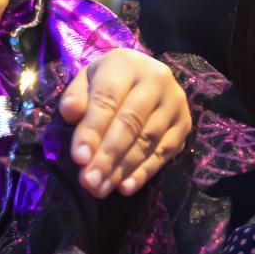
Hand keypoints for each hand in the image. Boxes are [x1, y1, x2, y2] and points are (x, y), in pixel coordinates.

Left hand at [60, 49, 192, 198]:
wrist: (144, 74)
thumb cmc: (108, 81)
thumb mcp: (87, 80)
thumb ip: (75, 97)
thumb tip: (70, 113)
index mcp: (126, 65)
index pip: (107, 99)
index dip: (92, 130)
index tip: (79, 158)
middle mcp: (156, 80)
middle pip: (130, 122)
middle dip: (107, 155)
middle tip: (89, 181)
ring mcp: (175, 102)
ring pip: (147, 140)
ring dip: (123, 168)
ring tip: (101, 188)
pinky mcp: (185, 123)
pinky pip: (165, 153)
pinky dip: (145, 172)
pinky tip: (126, 187)